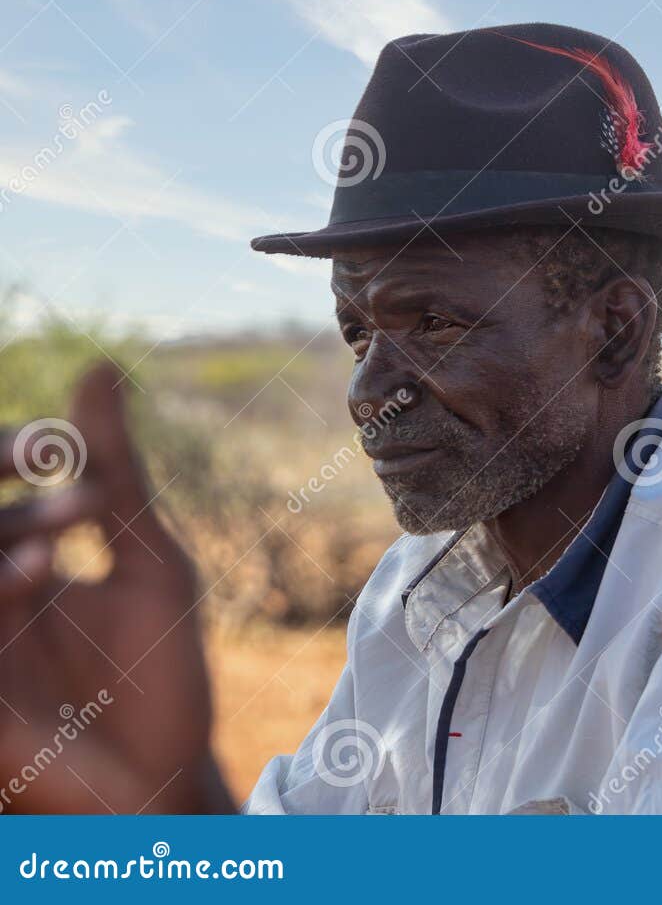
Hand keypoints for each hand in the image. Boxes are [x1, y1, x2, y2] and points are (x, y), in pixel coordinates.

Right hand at [0, 363, 229, 812]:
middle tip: (38, 467)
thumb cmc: (160, 664)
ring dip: (0, 545)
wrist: (166, 773)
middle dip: (1, 501)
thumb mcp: (146, 556)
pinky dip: (0, 592)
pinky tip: (38, 572)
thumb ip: (116, 467)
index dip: (9, 458)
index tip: (49, 443)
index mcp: (12, 561)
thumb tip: (96, 366)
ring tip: (53, 544)